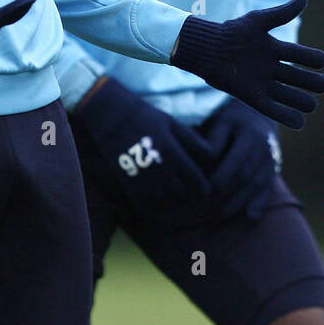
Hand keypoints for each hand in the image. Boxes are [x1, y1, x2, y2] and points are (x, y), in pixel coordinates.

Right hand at [71, 75, 214, 224]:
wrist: (110, 118)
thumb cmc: (145, 117)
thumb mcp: (173, 124)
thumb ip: (193, 142)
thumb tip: (213, 156)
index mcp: (173, 154)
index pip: (198, 184)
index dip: (204, 189)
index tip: (204, 187)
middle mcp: (159, 171)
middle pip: (184, 196)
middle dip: (190, 195)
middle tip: (191, 191)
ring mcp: (143, 181)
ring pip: (167, 204)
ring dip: (173, 201)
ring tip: (175, 194)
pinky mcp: (129, 186)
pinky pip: (148, 207)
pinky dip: (156, 206)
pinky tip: (158, 198)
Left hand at [170, 0, 323, 128]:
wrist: (208, 49)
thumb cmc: (232, 32)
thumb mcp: (258, 21)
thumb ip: (281, 13)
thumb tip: (304, 0)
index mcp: (278, 50)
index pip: (306, 57)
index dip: (316, 60)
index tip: (319, 62)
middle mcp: (274, 68)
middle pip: (304, 80)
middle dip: (315, 84)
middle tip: (319, 86)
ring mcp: (265, 84)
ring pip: (293, 97)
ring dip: (304, 102)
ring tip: (309, 104)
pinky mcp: (253, 98)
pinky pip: (274, 110)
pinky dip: (288, 117)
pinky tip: (299, 122)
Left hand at [200, 99, 279, 221]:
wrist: (261, 115)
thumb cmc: (234, 119)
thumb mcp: (224, 121)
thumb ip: (216, 139)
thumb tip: (209, 157)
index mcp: (252, 135)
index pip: (237, 160)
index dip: (222, 177)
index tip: (206, 189)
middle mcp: (266, 149)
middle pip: (247, 176)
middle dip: (229, 194)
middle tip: (209, 207)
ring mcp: (272, 161)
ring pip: (258, 185)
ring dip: (241, 202)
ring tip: (222, 215)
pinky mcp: (274, 171)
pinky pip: (269, 189)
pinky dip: (261, 204)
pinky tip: (251, 217)